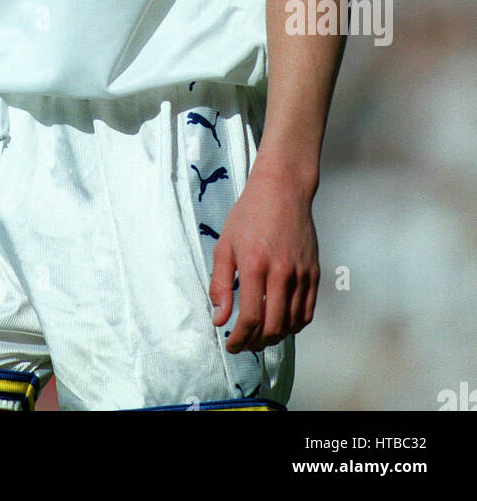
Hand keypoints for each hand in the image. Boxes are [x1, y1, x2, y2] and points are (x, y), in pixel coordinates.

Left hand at [208, 161, 319, 353]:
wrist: (282, 190)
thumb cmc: (249, 214)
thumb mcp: (225, 245)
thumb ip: (220, 284)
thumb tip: (219, 318)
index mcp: (255, 266)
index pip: (250, 318)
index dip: (239, 339)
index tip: (231, 345)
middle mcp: (281, 273)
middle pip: (273, 327)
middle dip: (255, 343)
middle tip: (244, 344)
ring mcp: (301, 274)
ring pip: (292, 323)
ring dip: (275, 337)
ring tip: (259, 336)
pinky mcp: (314, 273)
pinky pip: (308, 311)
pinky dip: (294, 325)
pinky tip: (281, 324)